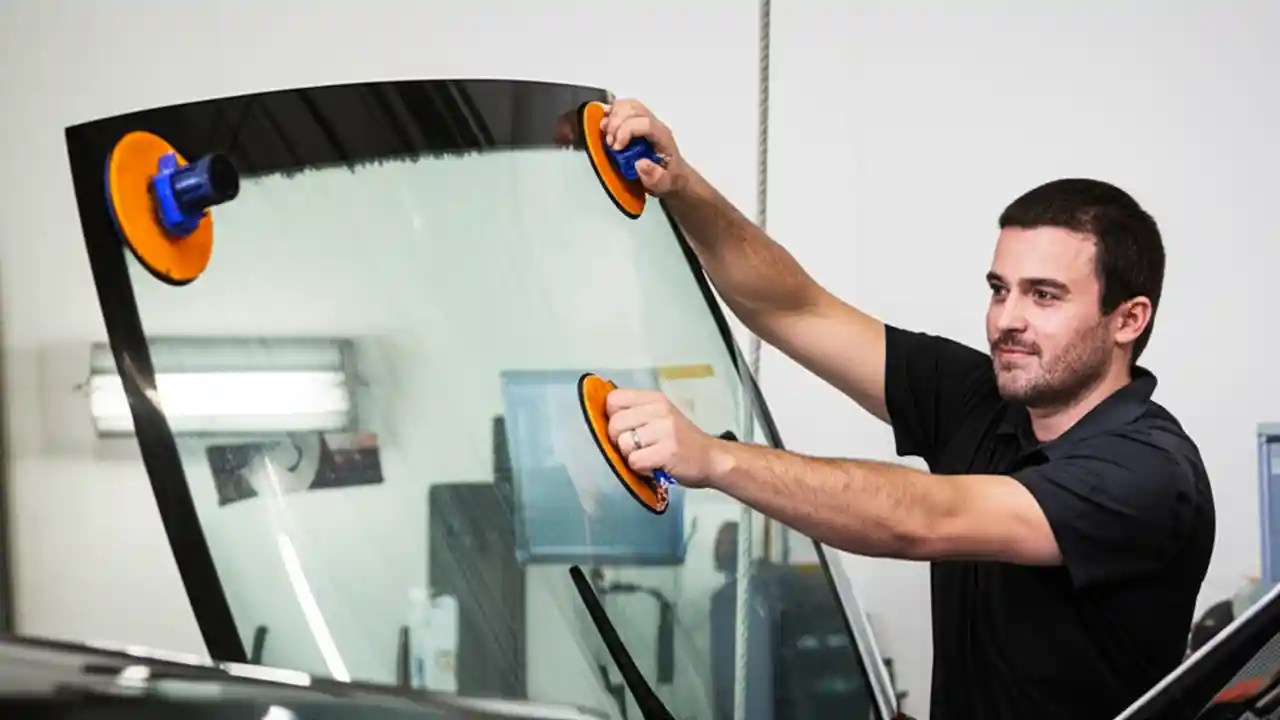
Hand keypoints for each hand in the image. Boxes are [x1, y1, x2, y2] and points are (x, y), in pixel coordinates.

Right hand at [600, 99, 688, 196]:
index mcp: (662, 137)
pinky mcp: (636, 121)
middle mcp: (655, 124)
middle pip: (634, 109)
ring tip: (607, 135)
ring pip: (627, 105)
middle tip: (609, 143)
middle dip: (616, 124)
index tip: (616, 148)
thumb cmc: (668, 178)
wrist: (673, 174)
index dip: (626, 131)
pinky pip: (623, 107)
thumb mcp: (665, 184)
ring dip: (612, 117)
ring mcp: (645, 120)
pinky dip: (611, 113)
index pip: (644, 123)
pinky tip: (606, 126)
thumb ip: (655, 177)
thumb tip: (640, 164)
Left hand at [604, 387, 725, 487]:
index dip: (612, 417)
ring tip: (648, 456)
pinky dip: (640, 468)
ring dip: (631, 456)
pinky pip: (635, 461)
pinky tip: (653, 465)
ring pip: (623, 444)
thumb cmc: (681, 440)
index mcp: (654, 398)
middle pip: (615, 424)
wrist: (712, 458)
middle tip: (637, 448)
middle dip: (619, 441)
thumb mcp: (660, 417)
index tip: (625, 429)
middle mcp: (659, 410)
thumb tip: (599, 416)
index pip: (613, 399)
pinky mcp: (668, 451)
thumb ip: (635, 413)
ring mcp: (664, 430)